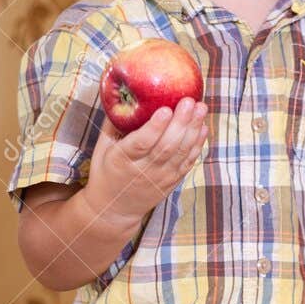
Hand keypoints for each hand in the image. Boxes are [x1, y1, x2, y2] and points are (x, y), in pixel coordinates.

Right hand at [86, 96, 207, 224]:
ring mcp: (160, 178)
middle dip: (180, 123)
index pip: (141, 144)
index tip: (165, 108)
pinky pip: (187, 162)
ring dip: (193, 130)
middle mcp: (143, 171)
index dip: (155, 127)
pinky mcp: (172, 182)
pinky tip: (202, 127)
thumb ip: (113, 123)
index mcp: (122, 161)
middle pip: (166, 147)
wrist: (115, 210)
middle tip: (189, 101)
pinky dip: (197, 145)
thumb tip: (124, 93)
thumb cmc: (106, 172)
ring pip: (181, 154)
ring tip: (201, 108)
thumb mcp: (101, 149)